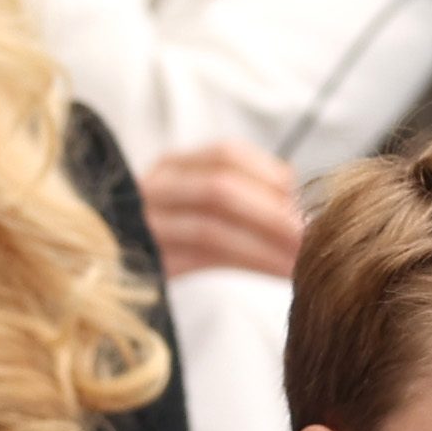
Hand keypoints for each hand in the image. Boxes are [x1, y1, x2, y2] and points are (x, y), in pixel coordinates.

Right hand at [137, 139, 306, 281]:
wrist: (116, 276)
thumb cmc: (174, 237)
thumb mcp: (199, 204)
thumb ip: (240, 193)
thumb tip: (297, 187)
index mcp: (173, 167)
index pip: (225, 154)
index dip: (270, 173)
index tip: (305, 197)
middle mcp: (154, 189)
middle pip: (220, 188)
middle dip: (274, 212)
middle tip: (315, 233)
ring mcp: (147, 226)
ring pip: (212, 227)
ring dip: (267, 243)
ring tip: (305, 258)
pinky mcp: (150, 263)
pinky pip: (205, 260)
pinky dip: (251, 263)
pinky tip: (281, 272)